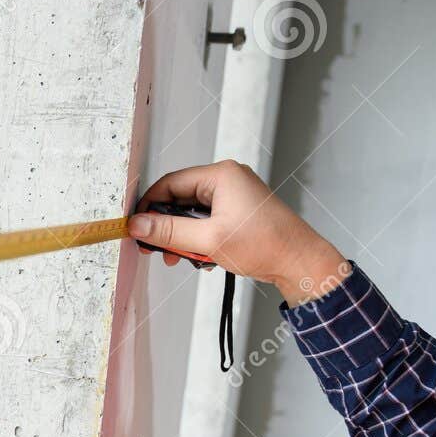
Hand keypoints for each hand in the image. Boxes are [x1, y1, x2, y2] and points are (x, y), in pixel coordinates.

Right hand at [129, 160, 349, 304]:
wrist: (298, 261)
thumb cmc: (264, 244)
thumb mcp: (208, 240)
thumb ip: (169, 231)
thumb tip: (138, 225)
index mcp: (221, 176)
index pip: (170, 183)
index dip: (149, 206)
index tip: (137, 228)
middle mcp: (227, 180)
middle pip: (180, 198)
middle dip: (167, 226)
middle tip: (157, 249)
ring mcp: (233, 196)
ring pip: (192, 213)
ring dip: (183, 237)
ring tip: (182, 258)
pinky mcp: (238, 212)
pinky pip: (206, 221)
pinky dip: (198, 239)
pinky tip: (202, 258)